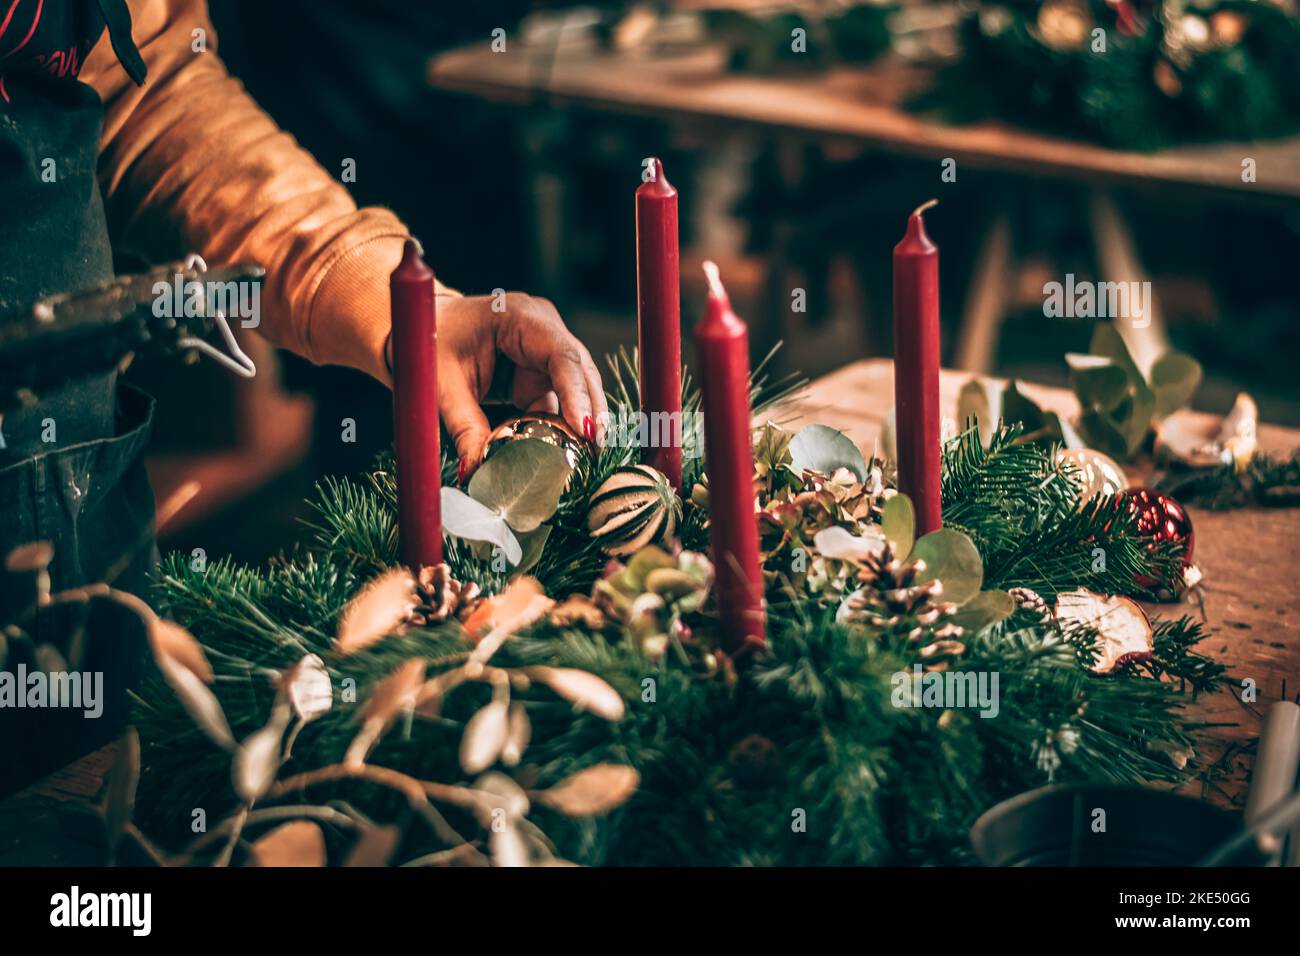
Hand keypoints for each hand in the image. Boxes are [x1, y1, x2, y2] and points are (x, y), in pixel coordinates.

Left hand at [430, 292, 606, 475]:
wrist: (422, 327)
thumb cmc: (431, 342)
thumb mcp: (444, 386)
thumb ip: (465, 428)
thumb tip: (477, 471)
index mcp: (519, 316)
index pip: (562, 355)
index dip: (577, 394)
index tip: (585, 431)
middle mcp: (542, 327)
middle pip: (580, 372)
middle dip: (590, 413)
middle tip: (594, 452)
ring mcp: (545, 348)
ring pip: (575, 389)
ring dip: (577, 423)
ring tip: (583, 457)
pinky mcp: (541, 369)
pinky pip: (557, 400)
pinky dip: (558, 425)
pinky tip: (560, 449)